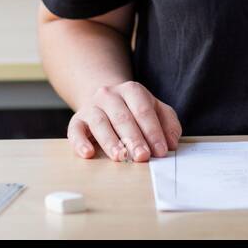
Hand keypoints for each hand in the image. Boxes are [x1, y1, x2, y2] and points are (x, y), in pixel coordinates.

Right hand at [67, 81, 181, 161]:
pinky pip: (75, 130)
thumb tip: (172, 143)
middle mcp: (109, 95)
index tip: (161, 151)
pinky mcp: (77, 120)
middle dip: (134, 138)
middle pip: (122, 117)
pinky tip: (88, 154)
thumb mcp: (155, 110)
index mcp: (132, 90)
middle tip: (143, 157)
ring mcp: (91, 106)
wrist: (104, 99)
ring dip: (110, 141)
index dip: (153, 131)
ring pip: (100, 123)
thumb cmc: (134, 109)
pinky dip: (80, 142)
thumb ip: (167, 123)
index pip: (143, 110)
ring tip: (120, 157)